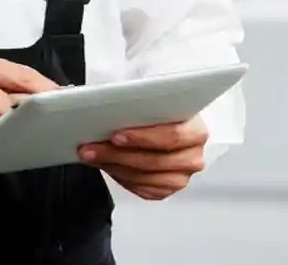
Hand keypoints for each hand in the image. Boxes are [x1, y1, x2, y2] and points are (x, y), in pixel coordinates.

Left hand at [77, 115, 208, 200]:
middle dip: (118, 155)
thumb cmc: (159, 111)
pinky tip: (105, 165)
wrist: (166, 124)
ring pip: (144, 177)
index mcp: (196, 129)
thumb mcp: (153, 100)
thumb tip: (100, 108)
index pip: (172, 135)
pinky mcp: (167, 189)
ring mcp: (182, 176)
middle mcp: (193, 156)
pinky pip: (142, 188)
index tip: (115, 135)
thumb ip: (138, 103)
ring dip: (114, 166)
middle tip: (91, 148)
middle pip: (154, 161)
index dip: (143, 137)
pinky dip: (120, 177)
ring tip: (91, 155)